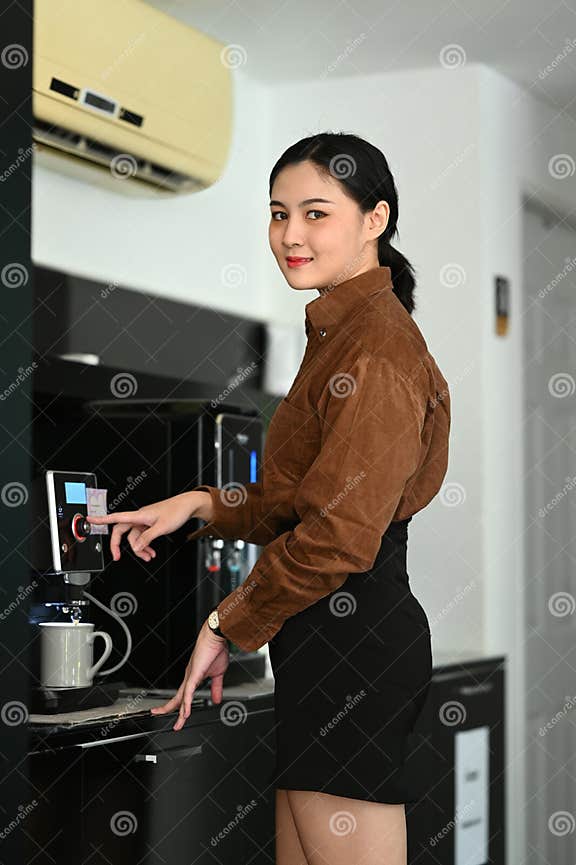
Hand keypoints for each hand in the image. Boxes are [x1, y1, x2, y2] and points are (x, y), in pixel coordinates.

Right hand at [85, 491, 212, 561]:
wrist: (187, 506)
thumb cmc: (176, 511)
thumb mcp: (162, 528)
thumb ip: (147, 538)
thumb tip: (137, 547)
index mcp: (139, 515)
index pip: (115, 517)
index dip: (101, 519)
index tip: (89, 520)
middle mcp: (139, 517)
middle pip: (122, 531)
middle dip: (118, 545)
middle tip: (117, 557)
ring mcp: (145, 521)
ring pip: (134, 537)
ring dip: (139, 548)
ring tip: (148, 557)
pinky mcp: (150, 524)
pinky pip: (143, 536)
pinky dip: (145, 545)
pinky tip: (151, 552)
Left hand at [150, 621, 228, 730]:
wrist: (215, 637)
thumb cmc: (215, 651)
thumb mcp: (218, 674)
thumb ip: (216, 688)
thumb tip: (216, 700)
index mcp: (193, 678)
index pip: (184, 696)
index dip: (180, 706)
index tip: (178, 716)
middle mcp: (189, 678)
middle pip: (178, 699)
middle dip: (172, 711)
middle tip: (168, 722)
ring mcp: (190, 677)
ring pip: (182, 698)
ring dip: (181, 713)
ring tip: (179, 724)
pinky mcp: (194, 675)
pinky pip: (188, 692)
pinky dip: (187, 704)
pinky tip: (186, 713)